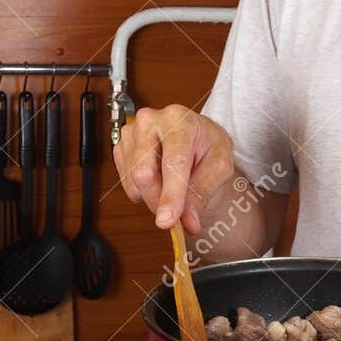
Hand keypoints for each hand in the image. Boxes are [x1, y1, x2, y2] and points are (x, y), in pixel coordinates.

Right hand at [113, 105, 236, 232]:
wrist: (195, 137)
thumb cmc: (208, 146)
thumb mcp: (219, 167)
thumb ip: (203, 193)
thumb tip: (189, 221)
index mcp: (180, 120)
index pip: (173, 162)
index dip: (170, 195)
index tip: (167, 220)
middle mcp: (151, 121)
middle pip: (144, 173)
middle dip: (159, 201)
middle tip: (175, 213)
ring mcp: (132, 132)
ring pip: (133, 181)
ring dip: (153, 196)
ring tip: (171, 185)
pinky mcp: (120, 146)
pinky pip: (126, 182)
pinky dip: (143, 190)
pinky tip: (157, 179)